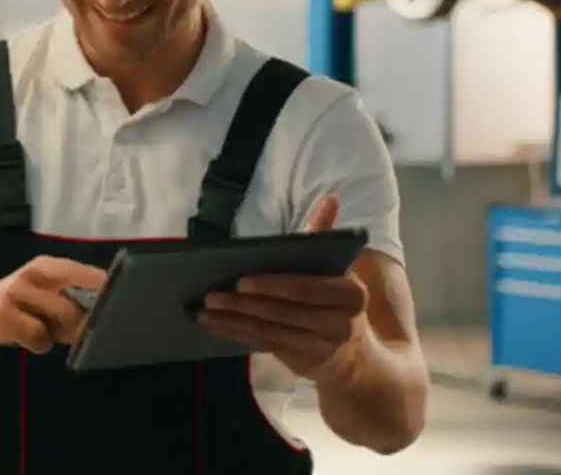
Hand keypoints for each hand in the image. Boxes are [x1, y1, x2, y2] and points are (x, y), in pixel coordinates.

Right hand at [0, 255, 106, 352]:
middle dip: (83, 322)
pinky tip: (31, 340)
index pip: (84, 274)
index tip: (123, 301)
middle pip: (74, 303)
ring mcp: (17, 293)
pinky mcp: (4, 315)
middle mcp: (33, 274)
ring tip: (47, 332)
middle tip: (82, 331)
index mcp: (47, 266)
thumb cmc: (20, 306)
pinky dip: (40, 344)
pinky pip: (38, 337)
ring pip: (59, 319)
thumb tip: (105, 317)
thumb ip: (73, 302)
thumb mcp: (46, 296)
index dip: (104, 290)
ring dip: (60, 333)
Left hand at [197, 195, 368, 381]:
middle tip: (211, 294)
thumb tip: (329, 199)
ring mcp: (319, 346)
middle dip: (243, 304)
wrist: (356, 359)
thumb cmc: (337, 300)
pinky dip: (235, 334)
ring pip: (268, 330)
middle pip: (282, 312)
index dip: (272, 285)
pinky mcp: (299, 361)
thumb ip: (325, 235)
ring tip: (205, 309)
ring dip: (232, 320)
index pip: (306, 289)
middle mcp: (338, 324)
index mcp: (350, 295)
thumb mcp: (337, 269)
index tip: (242, 280)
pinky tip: (213, 324)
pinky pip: (262, 344)